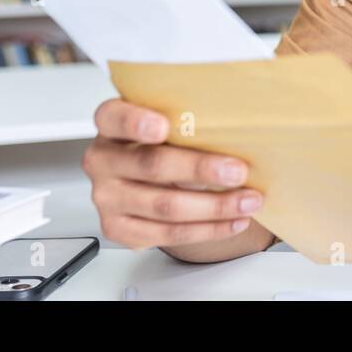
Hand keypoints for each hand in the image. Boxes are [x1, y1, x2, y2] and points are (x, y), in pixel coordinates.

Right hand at [82, 98, 263, 248]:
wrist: (147, 174)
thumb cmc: (164, 139)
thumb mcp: (169, 118)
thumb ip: (188, 118)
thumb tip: (240, 120)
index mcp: (111, 123)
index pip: (115, 117)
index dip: (137, 122)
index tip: (163, 126)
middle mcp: (103, 160)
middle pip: (152, 165)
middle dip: (200, 169)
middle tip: (238, 171)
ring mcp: (108, 197)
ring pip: (164, 206)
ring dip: (214, 206)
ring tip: (248, 200)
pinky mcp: (119, 228)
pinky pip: (167, 234)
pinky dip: (207, 229)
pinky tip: (232, 221)